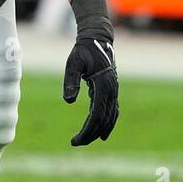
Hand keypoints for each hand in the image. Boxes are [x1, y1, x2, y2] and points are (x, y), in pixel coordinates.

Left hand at [62, 0, 118, 145]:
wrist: (98, 39)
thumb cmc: (83, 50)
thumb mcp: (73, 63)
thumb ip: (71, 81)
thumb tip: (68, 101)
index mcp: (103, 86)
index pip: (96, 116)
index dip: (87, 130)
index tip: (75, 140)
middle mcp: (111, 91)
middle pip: (104, 120)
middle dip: (91, 134)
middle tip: (76, 143)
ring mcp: (114, 91)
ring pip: (110, 118)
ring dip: (99, 131)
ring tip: (86, 140)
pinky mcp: (112, 90)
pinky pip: (112, 111)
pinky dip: (108, 123)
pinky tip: (101, 132)